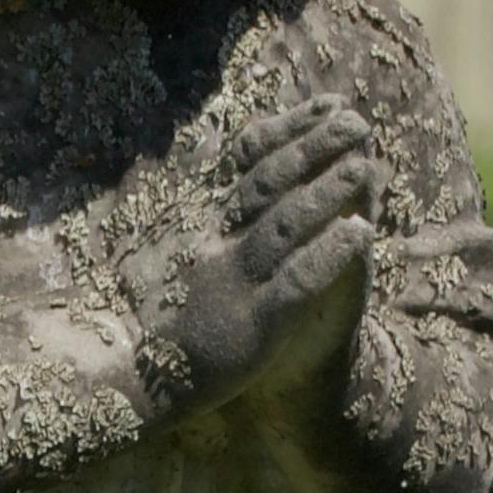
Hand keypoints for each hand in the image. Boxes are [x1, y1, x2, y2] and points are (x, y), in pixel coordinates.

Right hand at [138, 88, 391, 413]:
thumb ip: (204, 224)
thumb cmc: (156, 328)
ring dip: (327, 194)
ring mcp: (234, 286)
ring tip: (365, 165)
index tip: (325, 105)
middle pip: (271, 186)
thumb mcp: (174, 263)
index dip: (289, 132)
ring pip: (286, 229)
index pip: (250, 166)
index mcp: (205, 229)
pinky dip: (328, 257)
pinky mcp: (250, 328)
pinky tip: (360, 235)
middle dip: (315, 149)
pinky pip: (295, 286)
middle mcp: (218, 247)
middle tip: (356, 120)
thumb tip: (231, 183)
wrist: (126, 388)